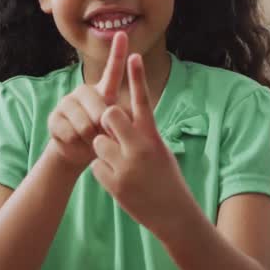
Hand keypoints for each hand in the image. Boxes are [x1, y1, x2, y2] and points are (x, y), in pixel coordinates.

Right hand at [46, 31, 128, 169]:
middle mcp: (84, 92)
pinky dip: (75, 142)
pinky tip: (75, 141)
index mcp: (103, 91)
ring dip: (89, 137)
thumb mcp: (115, 128)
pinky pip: (69, 132)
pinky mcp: (54, 117)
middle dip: (102, 124)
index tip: (122, 34)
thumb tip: (103, 117)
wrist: (78, 153)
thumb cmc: (102, 137)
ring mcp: (67, 103)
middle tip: (102, 133)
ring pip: (82, 122)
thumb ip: (116, 119)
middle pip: (97, 106)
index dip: (117, 52)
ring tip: (89, 138)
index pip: (112, 70)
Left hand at [91, 53, 196, 236]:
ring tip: (122, 165)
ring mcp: (126, 167)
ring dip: (105, 151)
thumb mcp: (160, 150)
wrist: (173, 214)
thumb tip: (115, 118)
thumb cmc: (167, 178)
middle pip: (109, 115)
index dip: (137, 77)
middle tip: (114, 134)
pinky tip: (120, 181)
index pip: (143, 101)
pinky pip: (96, 166)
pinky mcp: (114, 184)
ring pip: (98, 143)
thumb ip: (140, 133)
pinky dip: (104, 172)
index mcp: (153, 136)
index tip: (133, 55)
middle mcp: (140, 148)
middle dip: (106, 122)